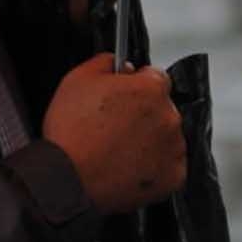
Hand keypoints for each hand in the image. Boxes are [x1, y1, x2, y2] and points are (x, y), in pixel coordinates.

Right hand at [42, 54, 185, 213]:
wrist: (67, 179)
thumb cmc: (71, 133)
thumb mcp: (77, 79)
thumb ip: (105, 62)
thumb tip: (118, 63)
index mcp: (151, 89)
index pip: (156, 78)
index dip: (138, 86)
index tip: (126, 97)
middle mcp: (169, 116)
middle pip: (163, 109)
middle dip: (144, 115)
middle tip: (115, 128)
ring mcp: (173, 148)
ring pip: (167, 138)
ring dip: (151, 141)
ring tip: (119, 151)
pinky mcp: (173, 177)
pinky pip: (170, 168)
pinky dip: (155, 169)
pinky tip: (130, 168)